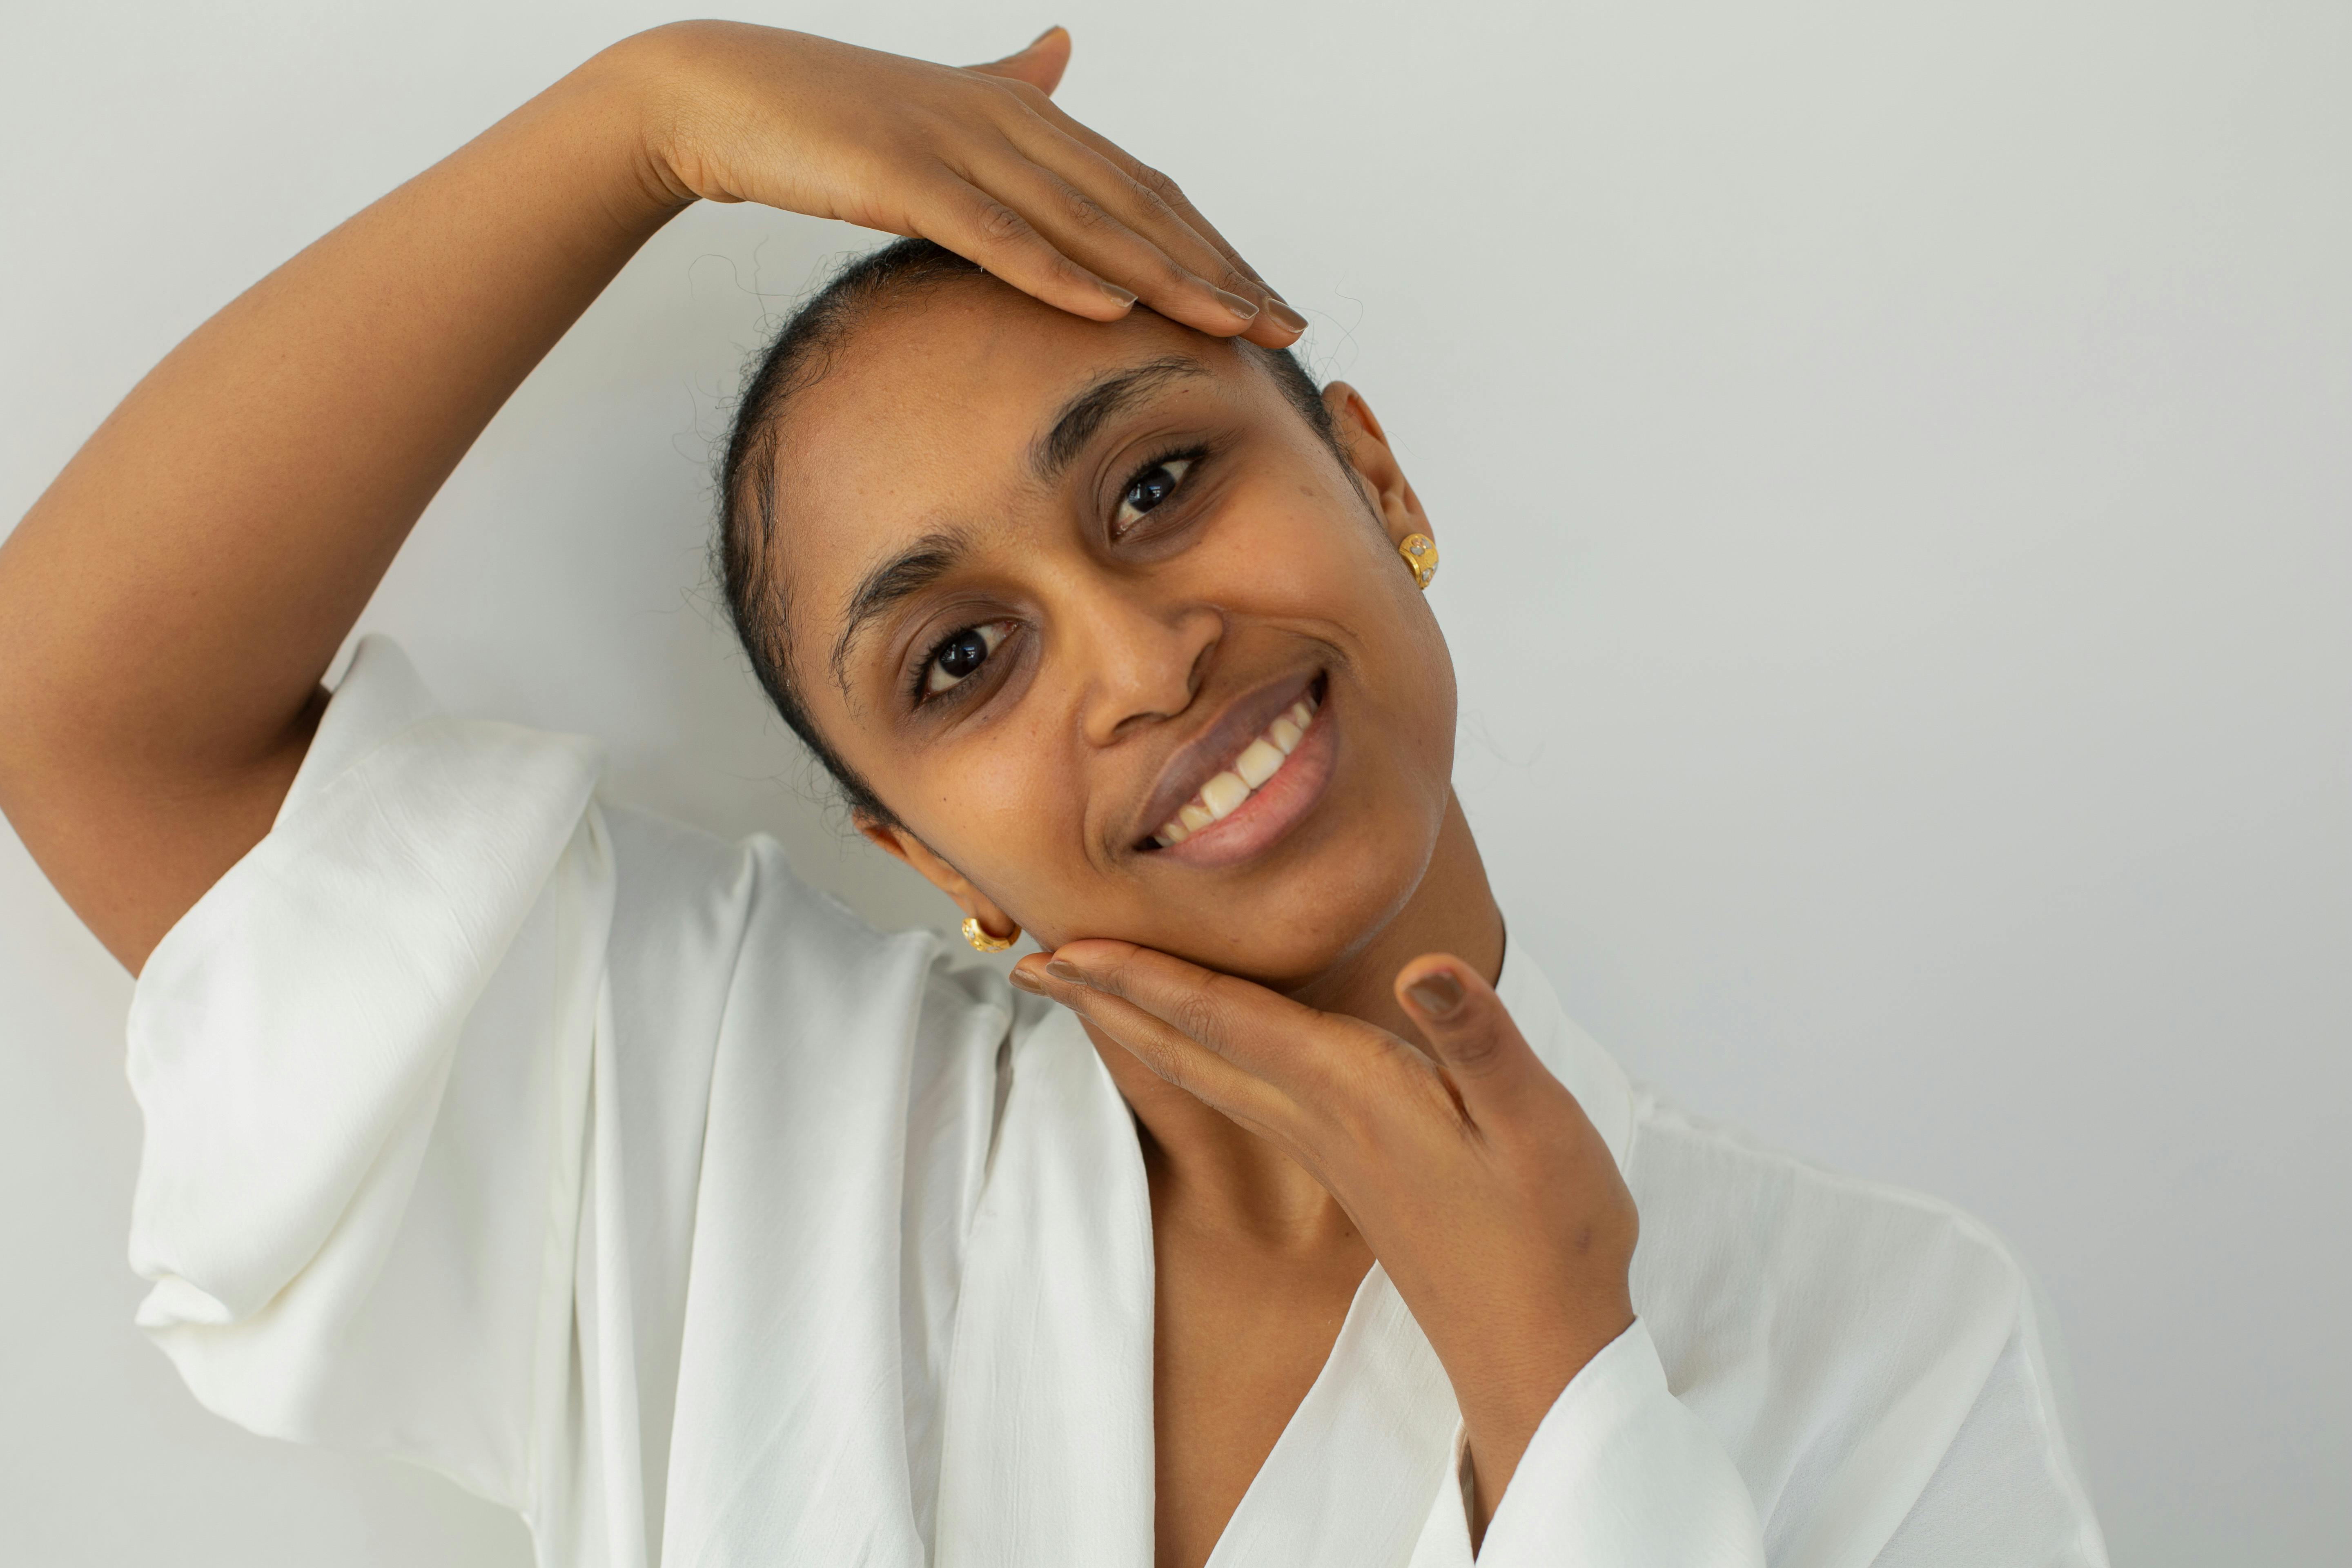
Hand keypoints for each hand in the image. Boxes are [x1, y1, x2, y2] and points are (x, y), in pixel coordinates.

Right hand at [613, 21, 1303, 345]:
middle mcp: (1008, 120)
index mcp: (1023, 110)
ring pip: (1083, 219)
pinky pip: (993, 233)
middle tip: (1284, 326)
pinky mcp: (902, 175)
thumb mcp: (938, 102)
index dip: (1212, 244)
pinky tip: (1109, 310)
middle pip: (1136, 205)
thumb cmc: (826, 112)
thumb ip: (1007, 85)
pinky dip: (1055, 271)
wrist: (718, 93)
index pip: (1142, 188)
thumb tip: (1061, 48)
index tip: (1269, 300)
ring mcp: (957, 145)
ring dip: (1163, 276)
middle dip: (1217, 269)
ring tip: (1230, 323)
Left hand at [1014, 941, 1638, 1531]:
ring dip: (1143, 1025)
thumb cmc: (1549, 1235)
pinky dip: (1200, 1053)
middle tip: (1030, 960)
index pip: (1227, 1018)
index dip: (1146, 974)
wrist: (1542, 1350)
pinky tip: (1200, 1044)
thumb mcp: (1536, 1124)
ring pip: (1209, 1071)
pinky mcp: (1349, 1167)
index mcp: (1356, 1093)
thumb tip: (1424, 967)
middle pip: (1191, 1045)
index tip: (1068, 942)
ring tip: (1090, 990)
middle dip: (1109, 999)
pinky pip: (1246, 1091)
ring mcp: (1330, 1147)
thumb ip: (1478, 1038)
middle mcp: (1324, 1118)